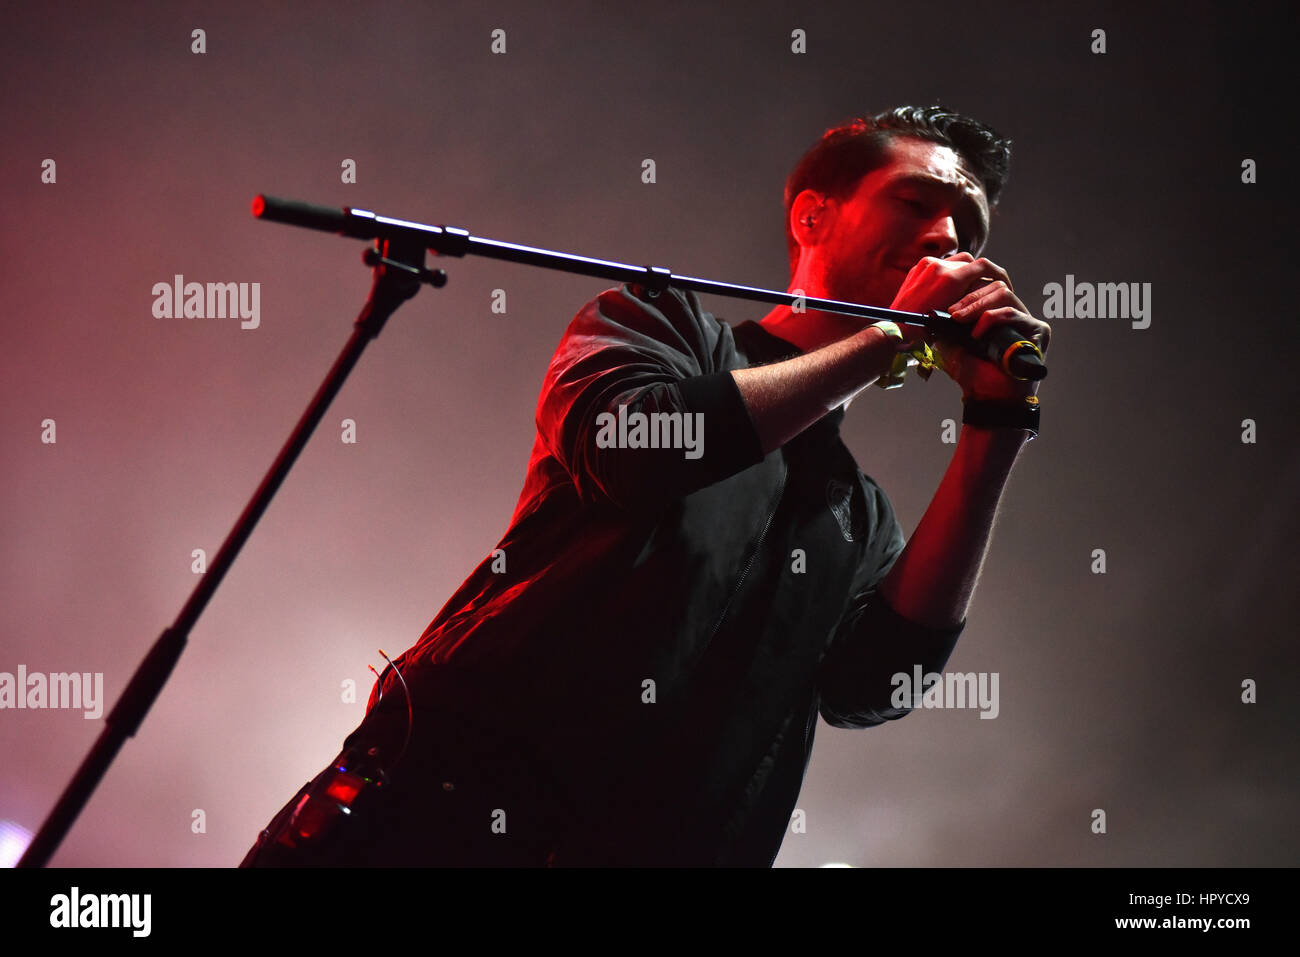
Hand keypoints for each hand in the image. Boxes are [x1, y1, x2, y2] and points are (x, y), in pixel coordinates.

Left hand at [890, 253, 1050, 400]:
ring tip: (960, 320)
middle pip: (996, 284)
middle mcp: (1015, 314)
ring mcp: (1028, 321)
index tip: (946, 301)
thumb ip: (946, 325)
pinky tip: (977, 333)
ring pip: (1004, 294)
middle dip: (970, 296)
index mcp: (997, 314)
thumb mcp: (951, 345)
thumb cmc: (972, 375)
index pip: (986, 286)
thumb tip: (932, 307)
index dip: (967, 288)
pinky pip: (1013, 313)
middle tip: (952, 312)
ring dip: (978, 304)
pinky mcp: (1038, 331)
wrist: (988, 399)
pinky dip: (991, 319)